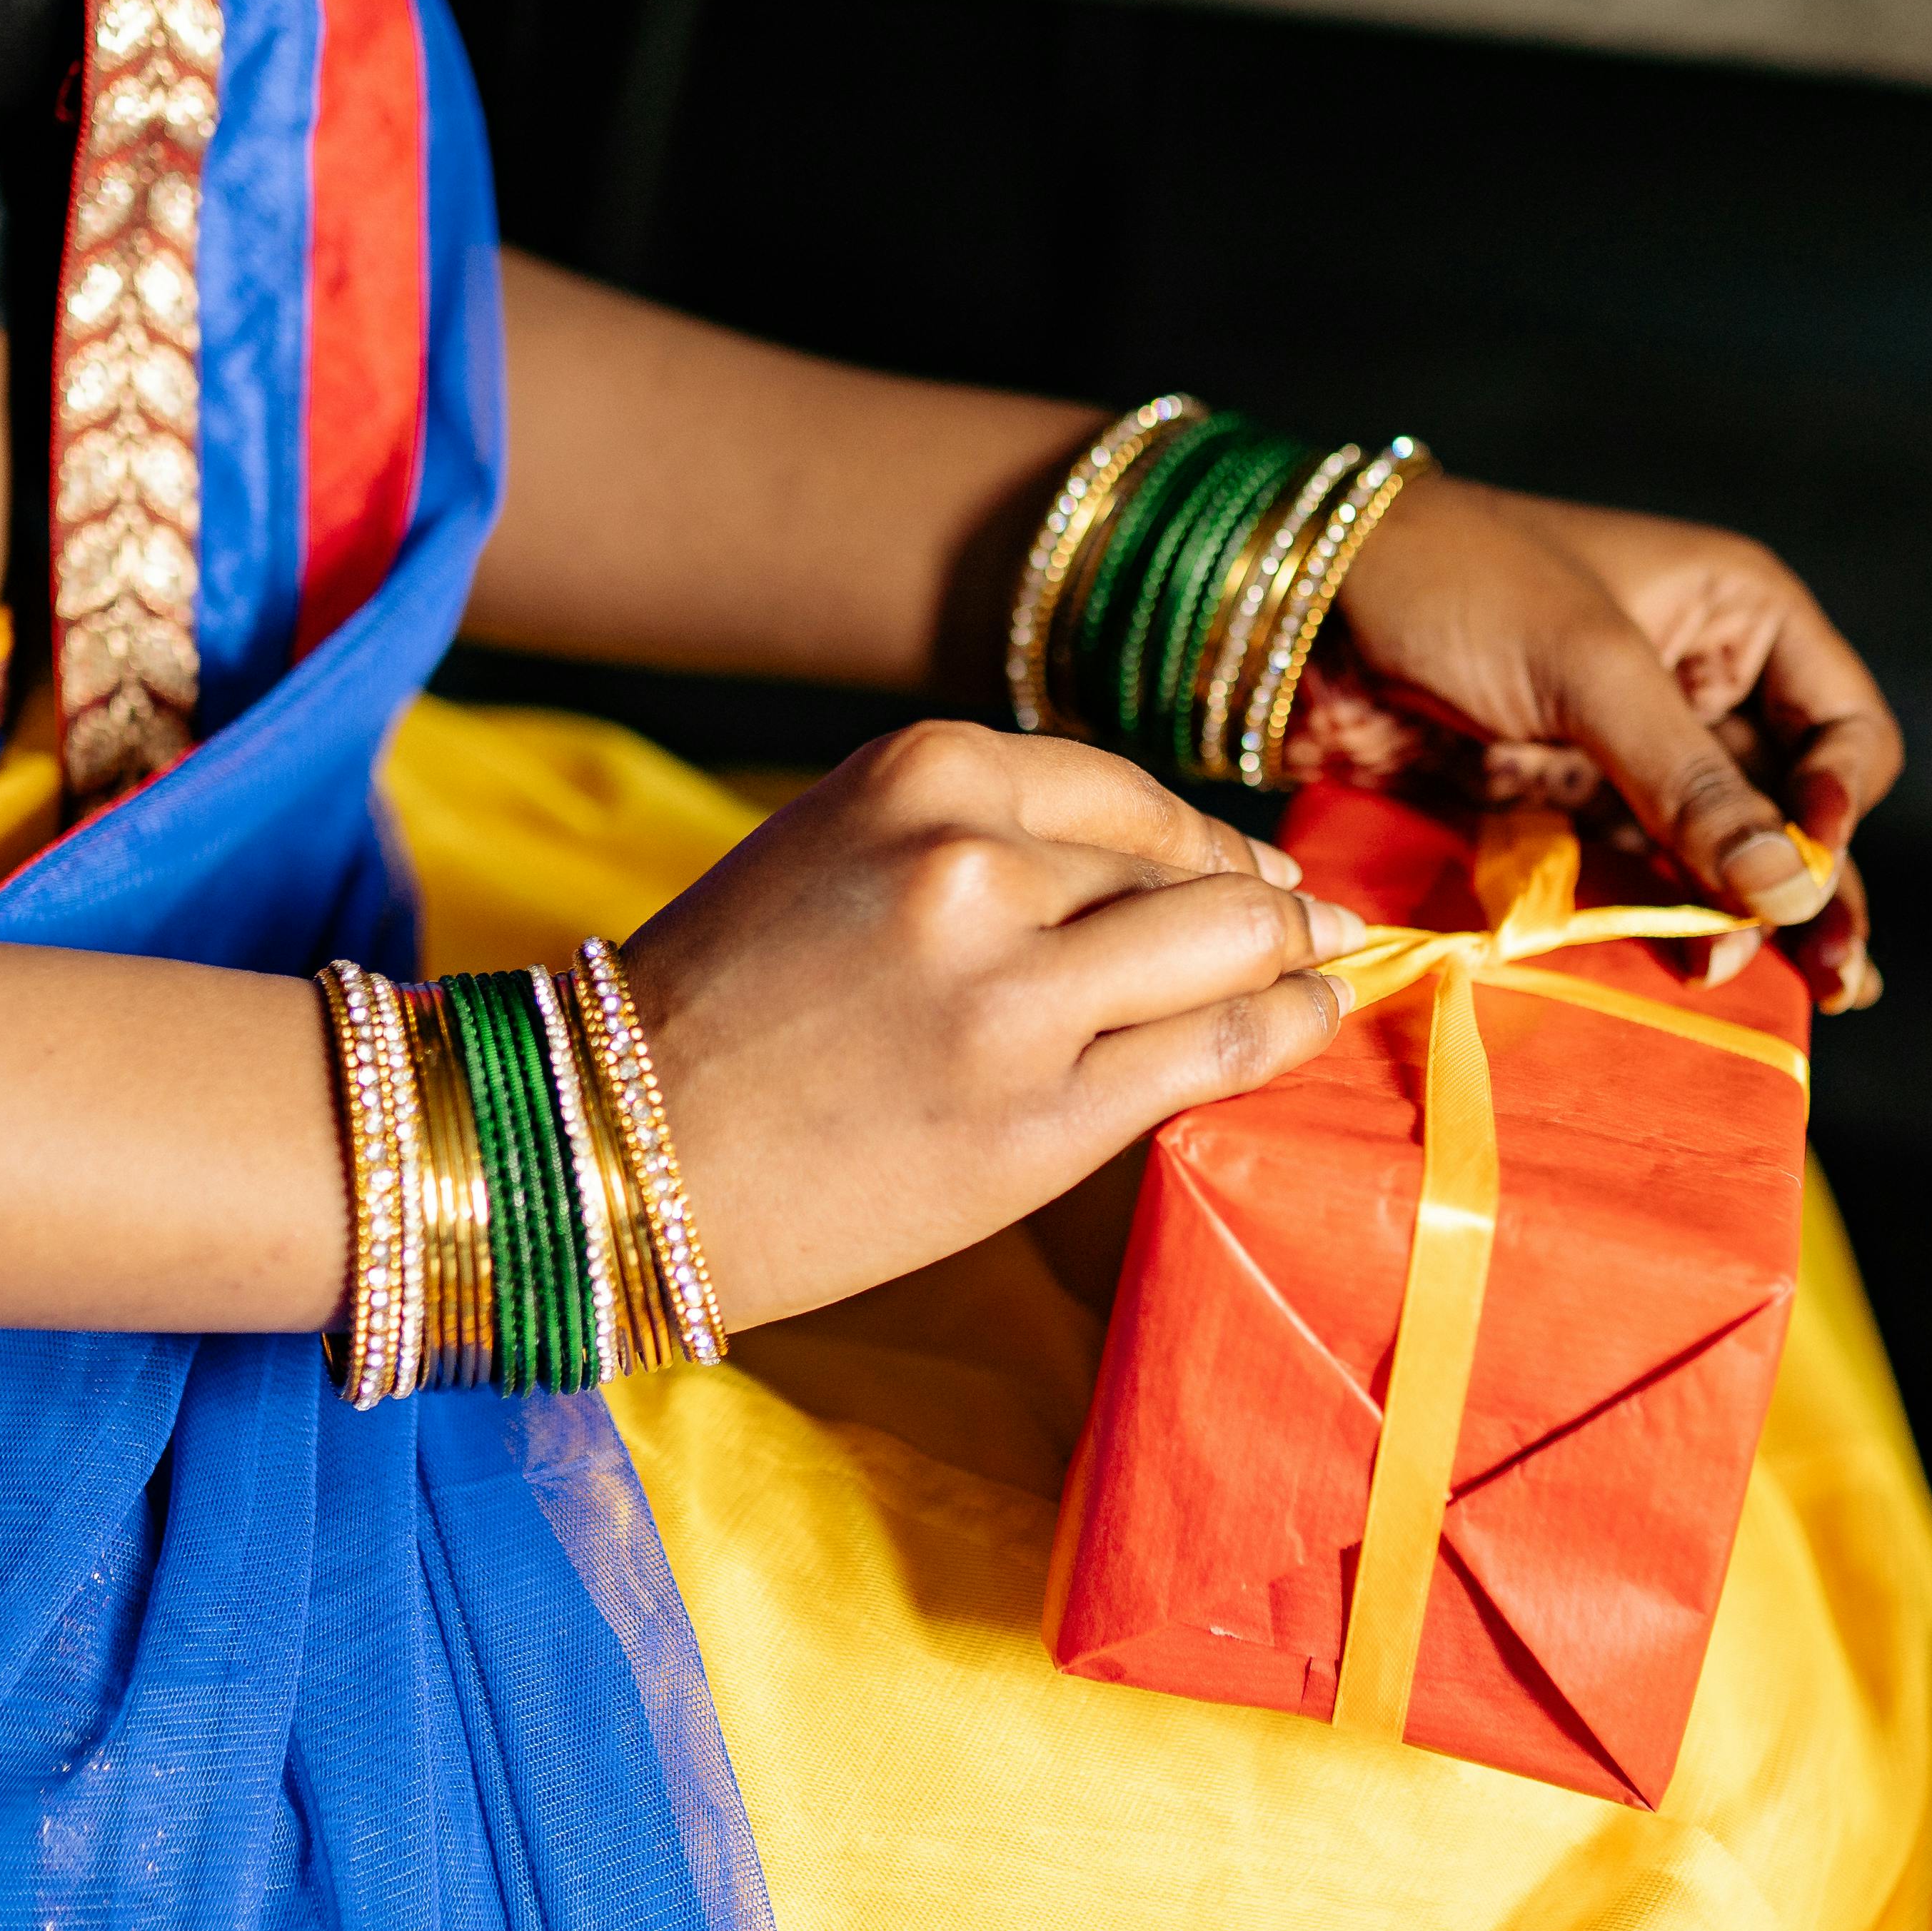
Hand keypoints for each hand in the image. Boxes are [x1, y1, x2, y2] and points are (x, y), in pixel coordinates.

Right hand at [614, 721, 1361, 1330]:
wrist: (612, 1154)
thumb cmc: (725, 1010)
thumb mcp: (840, 855)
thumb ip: (981, 840)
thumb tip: (1161, 860)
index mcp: (918, 777)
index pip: (1120, 791)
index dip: (1196, 835)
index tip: (1239, 865)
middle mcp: (971, 866)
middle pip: (1181, 864)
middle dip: (1257, 896)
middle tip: (1308, 921)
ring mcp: (1013, 995)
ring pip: (1225, 945)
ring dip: (1292, 957)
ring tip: (1319, 970)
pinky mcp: (1042, 1116)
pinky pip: (1216, 1049)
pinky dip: (1283, 1028)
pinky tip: (1306, 1023)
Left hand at [1287, 479, 1897, 1010]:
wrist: (1297, 610)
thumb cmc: (1454, 586)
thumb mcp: (1587, 671)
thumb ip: (1690, 783)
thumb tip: (1792, 886)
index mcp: (1739, 615)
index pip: (1843, 726)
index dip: (1837, 801)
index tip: (1803, 861)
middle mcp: (1704, 687)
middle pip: (1798, 807)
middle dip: (1817, 886)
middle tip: (1837, 977)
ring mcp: (1635, 756)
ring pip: (1727, 856)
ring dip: (1754, 921)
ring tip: (1787, 990)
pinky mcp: (1568, 812)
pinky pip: (1646, 880)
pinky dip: (1673, 925)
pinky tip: (1698, 968)